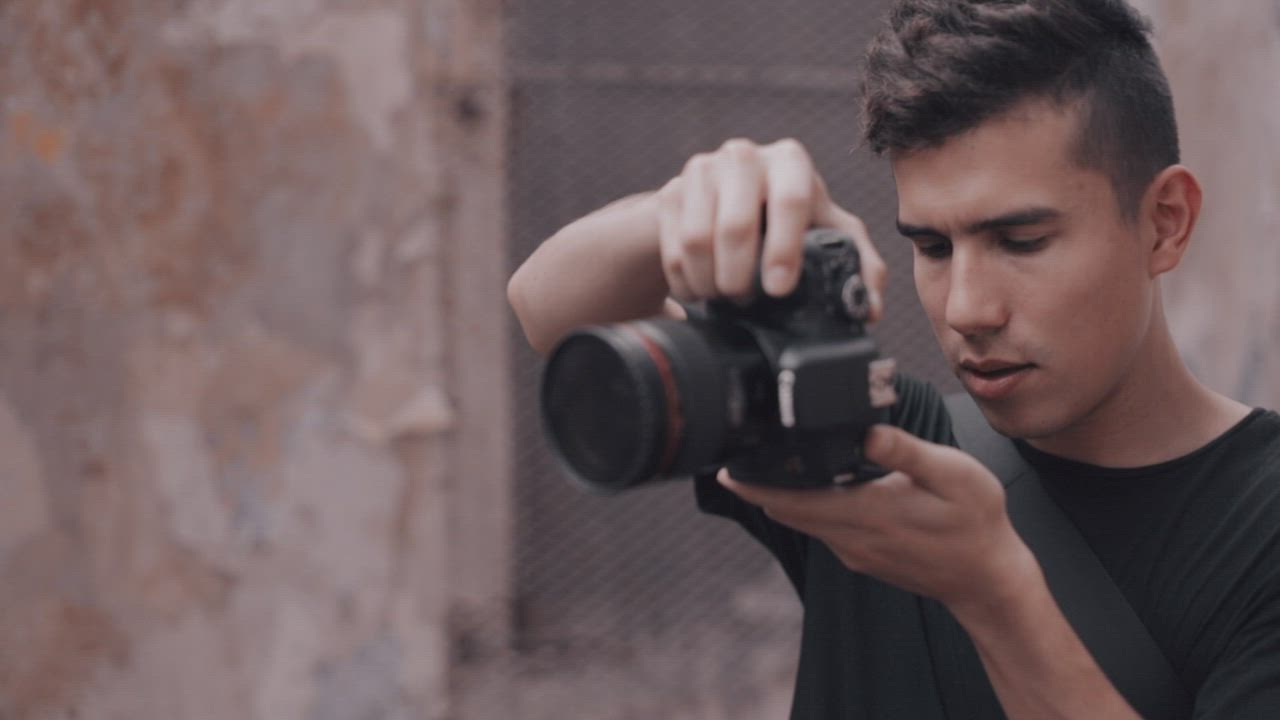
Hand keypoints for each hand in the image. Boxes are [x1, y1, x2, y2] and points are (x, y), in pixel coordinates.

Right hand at [656, 138, 885, 316]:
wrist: (732, 201)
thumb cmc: (790, 220)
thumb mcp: (829, 235)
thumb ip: (859, 266)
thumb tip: (868, 309)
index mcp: (790, 160)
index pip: (790, 200)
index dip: (784, 250)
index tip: (779, 290)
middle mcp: (744, 156)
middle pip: (736, 225)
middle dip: (741, 278)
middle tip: (748, 301)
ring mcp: (701, 170)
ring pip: (697, 241)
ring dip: (711, 283)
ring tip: (726, 297)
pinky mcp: (670, 192)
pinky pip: (672, 249)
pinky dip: (686, 282)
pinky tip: (702, 290)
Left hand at [718, 424, 1037, 610]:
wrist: (988, 579)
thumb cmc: (976, 523)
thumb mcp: (951, 474)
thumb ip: (905, 452)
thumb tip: (865, 431)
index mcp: (866, 513)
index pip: (792, 499)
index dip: (755, 484)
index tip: (725, 468)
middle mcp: (851, 537)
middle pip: (787, 510)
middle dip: (758, 486)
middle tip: (732, 455)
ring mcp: (854, 551)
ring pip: (803, 520)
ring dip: (783, 495)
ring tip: (764, 462)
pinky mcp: (862, 556)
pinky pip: (823, 529)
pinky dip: (809, 507)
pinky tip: (814, 485)